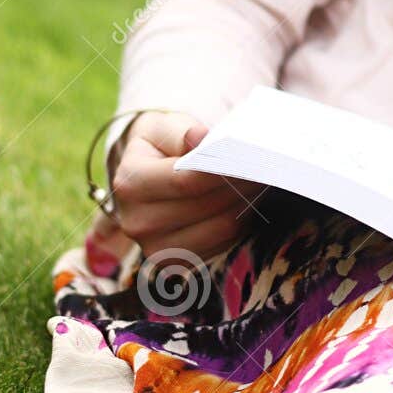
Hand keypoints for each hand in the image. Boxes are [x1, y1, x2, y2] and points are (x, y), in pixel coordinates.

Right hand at [108, 111, 257, 260]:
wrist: (146, 178)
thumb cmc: (161, 147)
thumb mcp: (163, 127)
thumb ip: (180, 131)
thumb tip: (200, 138)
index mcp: (129, 183)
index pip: (186, 181)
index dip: (222, 169)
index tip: (250, 157)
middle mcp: (136, 222)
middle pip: (206, 206)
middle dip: (239, 184)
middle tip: (264, 167)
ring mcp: (155, 249)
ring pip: (220, 227)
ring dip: (245, 204)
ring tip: (258, 181)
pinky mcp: (176, 264)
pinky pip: (223, 244)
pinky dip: (238, 222)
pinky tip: (242, 203)